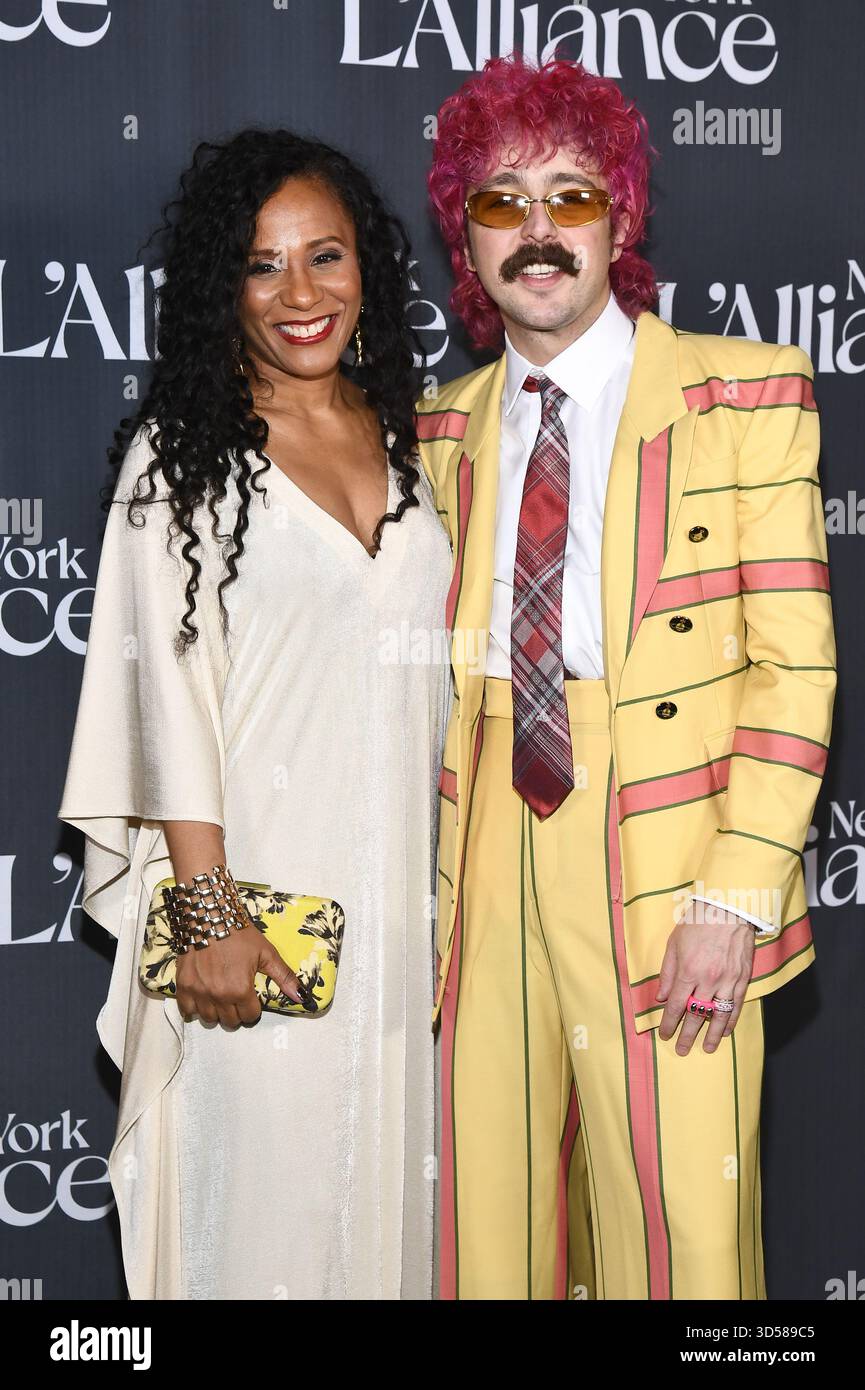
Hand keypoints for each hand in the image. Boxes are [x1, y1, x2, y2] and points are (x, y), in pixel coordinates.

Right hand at [175, 922, 302, 1027]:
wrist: (208, 916)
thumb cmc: (238, 932)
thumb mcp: (266, 953)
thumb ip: (284, 977)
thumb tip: (301, 997)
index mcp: (240, 990)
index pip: (250, 1016)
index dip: (253, 1008)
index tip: (251, 997)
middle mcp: (219, 995)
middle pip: (230, 1021)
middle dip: (236, 1011)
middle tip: (236, 995)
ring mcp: (199, 992)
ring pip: (209, 1019)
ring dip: (216, 1011)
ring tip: (220, 995)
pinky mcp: (183, 985)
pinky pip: (187, 1010)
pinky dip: (194, 1007)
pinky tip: (203, 996)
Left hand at [655, 901, 755, 1054]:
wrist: (728, 908)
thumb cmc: (697, 922)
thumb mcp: (673, 944)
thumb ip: (667, 972)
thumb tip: (662, 997)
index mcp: (688, 971)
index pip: (677, 1005)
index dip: (670, 1022)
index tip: (665, 1034)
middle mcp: (708, 980)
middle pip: (696, 1015)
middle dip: (688, 1034)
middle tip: (682, 1049)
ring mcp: (728, 980)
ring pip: (719, 1015)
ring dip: (712, 1034)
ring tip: (707, 1048)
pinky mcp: (743, 978)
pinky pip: (737, 1005)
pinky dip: (731, 1020)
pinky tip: (726, 1031)